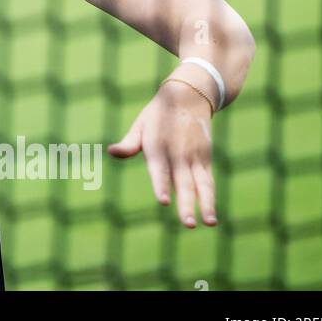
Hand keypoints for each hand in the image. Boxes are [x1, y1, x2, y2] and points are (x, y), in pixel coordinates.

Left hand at [108, 79, 216, 227]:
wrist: (189, 96)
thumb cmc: (157, 115)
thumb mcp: (140, 125)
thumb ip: (129, 143)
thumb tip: (111, 152)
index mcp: (158, 147)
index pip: (160, 171)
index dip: (162, 186)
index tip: (164, 201)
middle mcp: (178, 154)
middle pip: (183, 183)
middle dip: (186, 204)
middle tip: (188, 224)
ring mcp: (194, 157)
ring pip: (202, 185)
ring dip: (206, 205)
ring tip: (208, 223)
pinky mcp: (205, 159)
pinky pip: (209, 181)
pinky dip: (210, 197)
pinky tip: (210, 215)